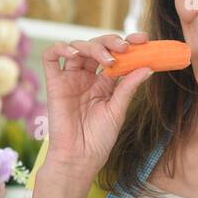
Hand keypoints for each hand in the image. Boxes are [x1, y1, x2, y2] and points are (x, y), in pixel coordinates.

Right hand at [40, 32, 152, 183]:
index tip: (143, 39)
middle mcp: (87, 77)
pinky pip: (50, 57)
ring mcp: (70, 79)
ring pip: (77, 47)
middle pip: (97, 47)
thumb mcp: (118, 110)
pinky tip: (75, 54)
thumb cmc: (99, 139)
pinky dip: (61, 48)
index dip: (128, 44)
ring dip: (93, 46)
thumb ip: (128, 87)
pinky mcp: (54, 83)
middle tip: (125, 48)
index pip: (116, 56)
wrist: (79, 158)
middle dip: (112, 42)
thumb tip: (147, 67)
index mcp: (104, 83)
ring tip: (108, 60)